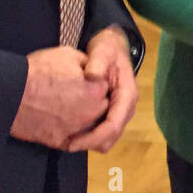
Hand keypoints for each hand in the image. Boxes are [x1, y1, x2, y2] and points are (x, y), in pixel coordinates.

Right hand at [9, 46, 108, 150]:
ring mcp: (76, 130)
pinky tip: (58, 118)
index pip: (105, 86)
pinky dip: (69, 130)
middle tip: (73, 92)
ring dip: (82, 115)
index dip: (94, 81)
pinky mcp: (60, 142)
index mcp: (95, 91)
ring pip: (89, 123)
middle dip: (91, 99)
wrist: (10, 95)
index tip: (83, 78)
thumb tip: (94, 69)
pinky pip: (73, 138)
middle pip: (100, 106)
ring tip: (65, 104)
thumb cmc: (37, 72)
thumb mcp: (67, 55)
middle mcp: (90, 114)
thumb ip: (88, 63)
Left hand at [64, 26, 137, 153]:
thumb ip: (98, 63)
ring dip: (89, 142)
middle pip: (110, 137)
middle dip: (89, 143)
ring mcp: (119, 112)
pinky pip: (102, 133)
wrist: (112, 48)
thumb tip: (92, 76)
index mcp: (127, 95)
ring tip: (67, 138)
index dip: (93, 138)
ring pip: (106, 139)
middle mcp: (126, 108)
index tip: (72, 143)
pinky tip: (72, 131)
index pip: (113, 126)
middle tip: (66, 143)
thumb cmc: (107, 50)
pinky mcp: (111, 113)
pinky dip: (88, 136)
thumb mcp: (103, 51)